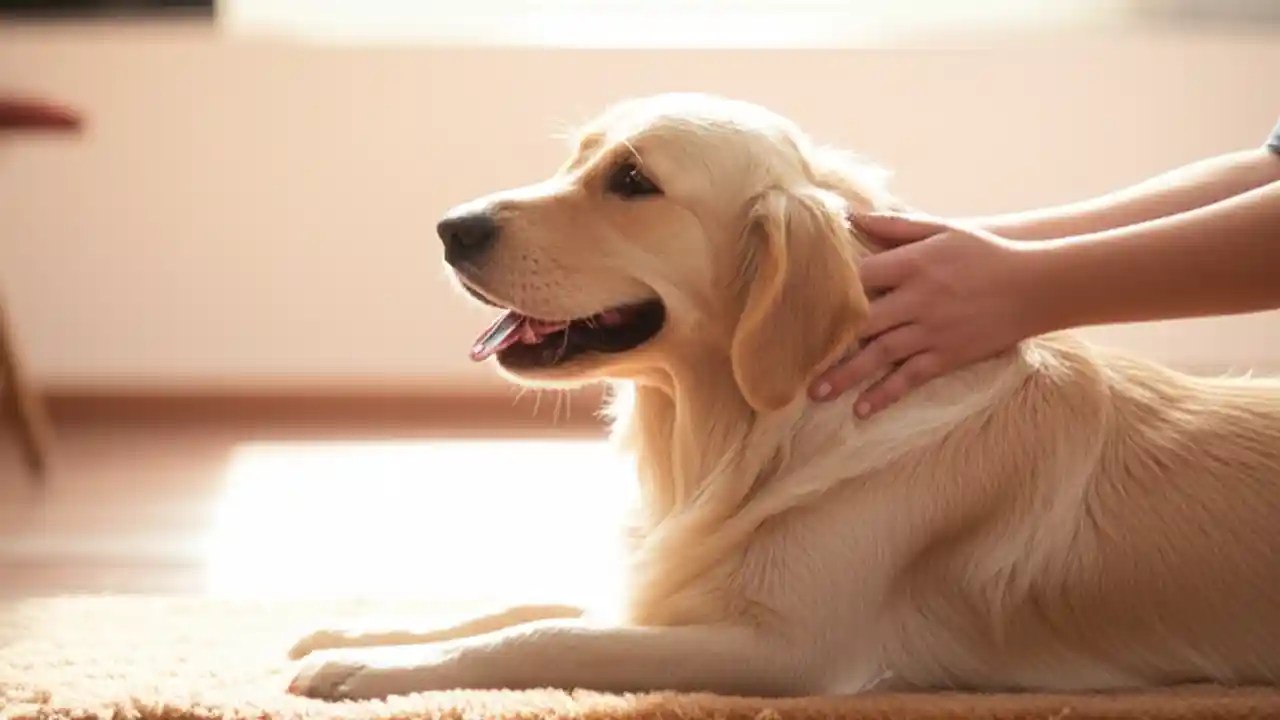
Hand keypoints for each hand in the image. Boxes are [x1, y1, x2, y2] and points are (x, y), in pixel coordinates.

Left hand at [811, 213, 1045, 416]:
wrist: (1038, 284)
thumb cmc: (984, 253)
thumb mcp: (941, 229)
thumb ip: (894, 225)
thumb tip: (850, 214)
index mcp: (914, 263)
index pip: (861, 278)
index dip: (829, 291)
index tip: (797, 304)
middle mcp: (919, 298)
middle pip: (863, 322)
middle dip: (827, 342)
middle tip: (793, 359)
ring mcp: (934, 330)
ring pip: (880, 356)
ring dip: (846, 376)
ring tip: (816, 393)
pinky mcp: (950, 355)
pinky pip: (911, 378)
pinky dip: (886, 395)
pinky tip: (862, 410)